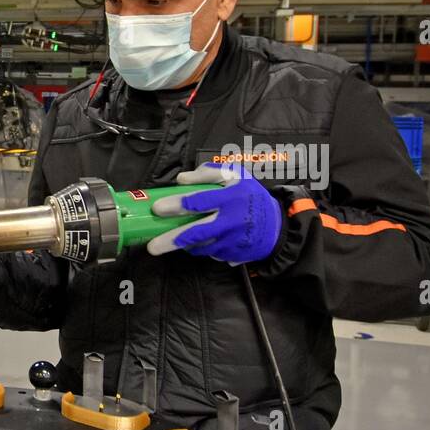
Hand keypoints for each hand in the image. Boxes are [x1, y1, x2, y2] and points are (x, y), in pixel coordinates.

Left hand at [147, 163, 281, 264]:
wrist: (277, 225)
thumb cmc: (250, 196)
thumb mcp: (235, 176)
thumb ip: (208, 173)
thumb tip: (181, 179)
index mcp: (231, 198)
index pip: (200, 202)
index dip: (177, 205)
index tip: (157, 209)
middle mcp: (231, 221)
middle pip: (197, 233)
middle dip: (172, 240)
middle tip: (152, 248)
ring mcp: (232, 242)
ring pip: (200, 247)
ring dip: (186, 244)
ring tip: (179, 239)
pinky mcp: (233, 255)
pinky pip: (210, 254)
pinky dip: (202, 248)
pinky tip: (205, 241)